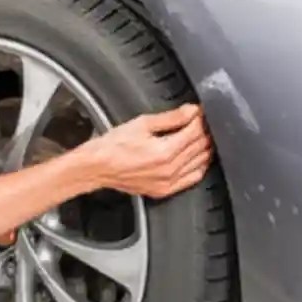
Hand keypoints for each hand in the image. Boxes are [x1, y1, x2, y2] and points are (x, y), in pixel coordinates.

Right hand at [84, 103, 212, 197]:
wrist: (97, 167)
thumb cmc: (113, 146)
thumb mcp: (142, 123)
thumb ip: (170, 118)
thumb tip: (190, 111)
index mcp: (165, 151)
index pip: (195, 132)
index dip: (200, 119)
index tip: (198, 112)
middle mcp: (170, 170)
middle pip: (200, 147)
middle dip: (203, 132)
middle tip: (200, 122)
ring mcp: (168, 182)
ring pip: (200, 163)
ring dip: (203, 148)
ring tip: (199, 136)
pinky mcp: (165, 190)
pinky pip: (192, 179)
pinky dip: (199, 166)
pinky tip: (197, 157)